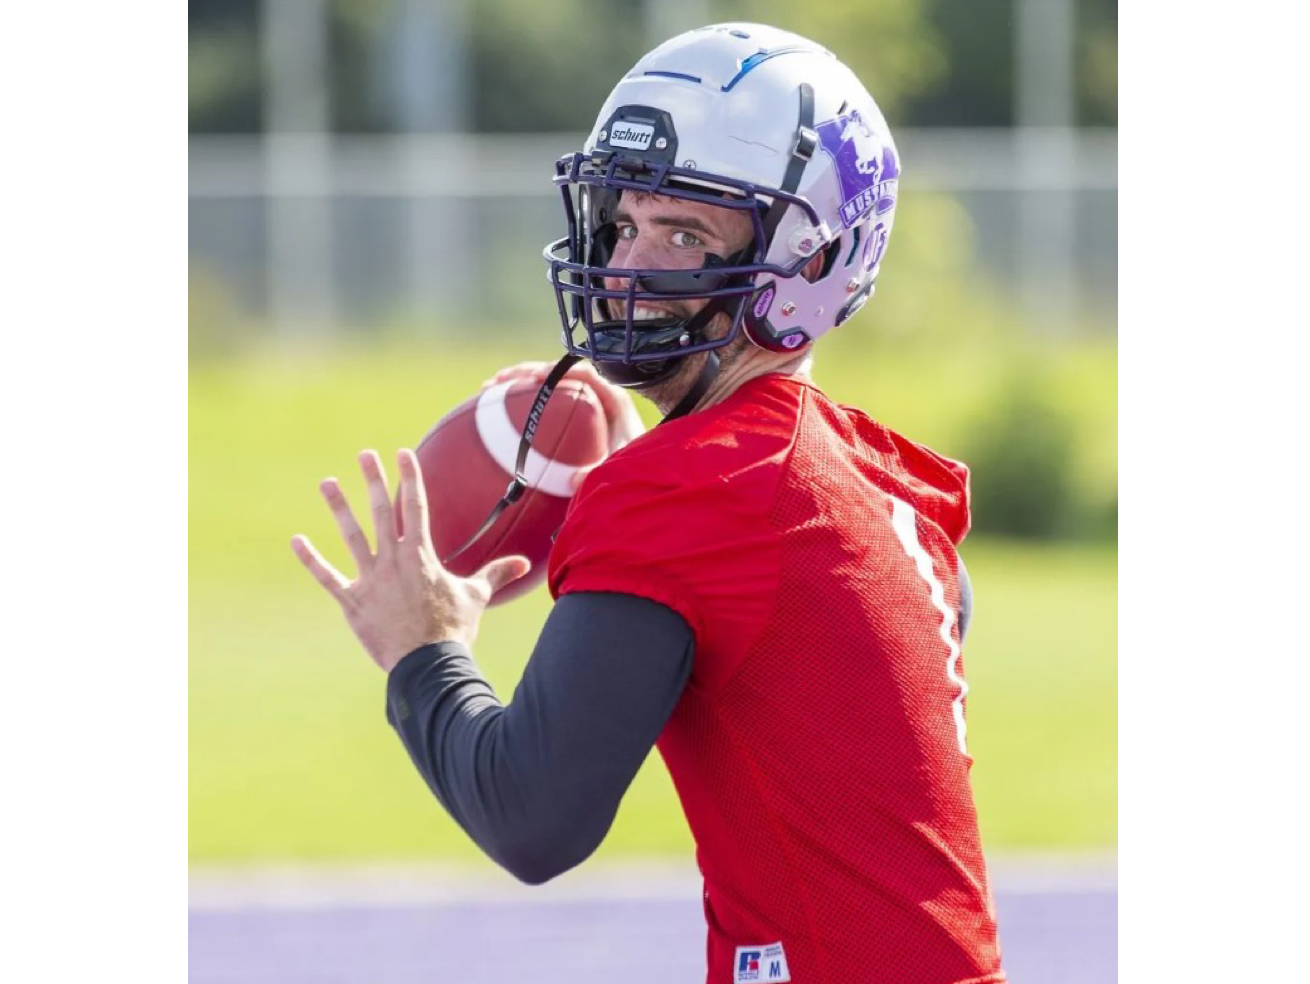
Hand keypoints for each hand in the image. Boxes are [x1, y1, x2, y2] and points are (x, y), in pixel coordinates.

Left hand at [290, 449, 529, 671]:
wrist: (428, 664)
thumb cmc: (453, 630)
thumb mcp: (476, 597)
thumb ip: (496, 573)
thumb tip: (525, 562)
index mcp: (421, 555)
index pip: (416, 506)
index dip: (410, 477)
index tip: (403, 453)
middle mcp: (393, 560)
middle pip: (382, 511)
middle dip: (373, 480)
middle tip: (364, 455)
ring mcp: (370, 579)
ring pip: (351, 536)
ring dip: (339, 508)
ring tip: (327, 482)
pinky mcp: (353, 601)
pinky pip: (327, 577)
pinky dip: (310, 560)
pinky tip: (296, 540)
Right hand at [484, 360, 645, 490]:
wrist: (642, 474)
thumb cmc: (631, 469)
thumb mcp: (616, 471)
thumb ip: (597, 474)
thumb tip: (572, 477)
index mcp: (613, 400)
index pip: (584, 374)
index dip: (558, 371)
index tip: (534, 377)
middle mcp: (598, 395)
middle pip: (558, 372)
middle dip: (525, 372)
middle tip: (497, 381)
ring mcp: (584, 403)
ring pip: (548, 383)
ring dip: (518, 382)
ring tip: (488, 388)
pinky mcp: (573, 414)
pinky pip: (547, 400)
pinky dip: (523, 400)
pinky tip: (498, 407)